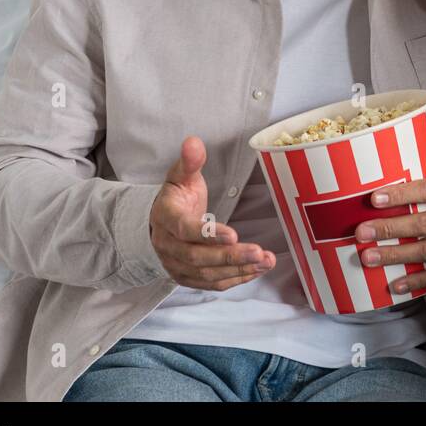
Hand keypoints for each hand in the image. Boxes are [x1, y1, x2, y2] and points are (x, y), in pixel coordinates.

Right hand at [149, 136, 275, 289]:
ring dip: (239, 269)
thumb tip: (193, 141)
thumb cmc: (176, 198)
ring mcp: (177, 265)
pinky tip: (257, 270)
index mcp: (166, 219)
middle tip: (259, 252)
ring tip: (266, 260)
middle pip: (199, 258)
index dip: (208, 234)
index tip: (233, 234)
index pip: (185, 230)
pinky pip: (212, 283)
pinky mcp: (188, 277)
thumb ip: (189, 161)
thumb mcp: (180, 176)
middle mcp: (168, 247)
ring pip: (207, 274)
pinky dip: (235, 279)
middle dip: (231, 257)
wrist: (159, 224)